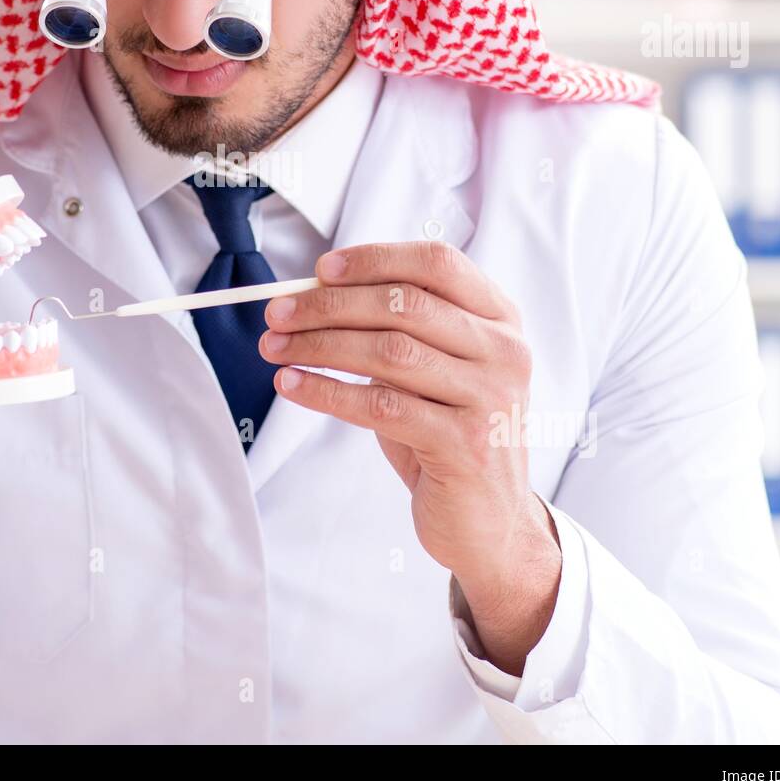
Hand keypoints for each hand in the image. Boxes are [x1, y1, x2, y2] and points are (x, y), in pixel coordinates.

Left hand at [259, 240, 560, 676]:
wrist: (489, 520)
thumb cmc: (447, 432)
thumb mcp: (433, 369)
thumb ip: (395, 328)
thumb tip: (314, 294)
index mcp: (499, 318)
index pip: (436, 263)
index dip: (375, 259)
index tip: (321, 269)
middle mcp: (503, 351)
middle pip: (404, 304)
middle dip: (330, 305)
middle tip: (278, 313)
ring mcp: (489, 398)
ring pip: (388, 352)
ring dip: (320, 345)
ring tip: (276, 348)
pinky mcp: (464, 445)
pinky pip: (381, 406)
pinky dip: (327, 391)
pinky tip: (292, 385)